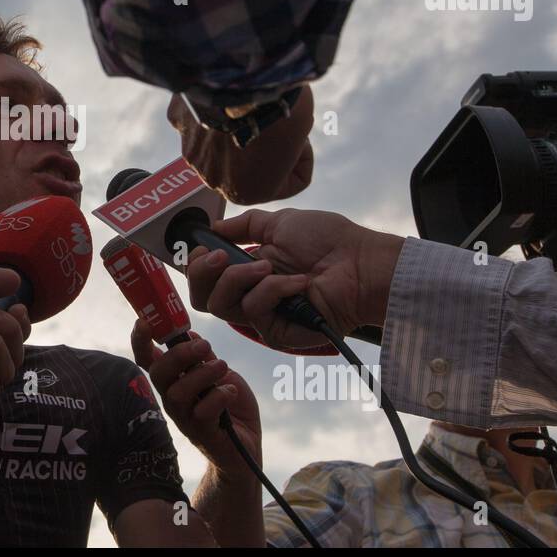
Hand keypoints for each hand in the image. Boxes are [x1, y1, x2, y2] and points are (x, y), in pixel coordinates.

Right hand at [131, 322, 261, 483]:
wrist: (246, 447)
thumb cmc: (230, 408)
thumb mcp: (219, 374)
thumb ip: (204, 357)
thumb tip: (190, 334)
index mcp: (174, 381)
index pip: (147, 360)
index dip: (140, 342)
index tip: (143, 322)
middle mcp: (173, 400)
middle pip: (158, 374)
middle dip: (179, 355)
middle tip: (204, 346)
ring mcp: (185, 419)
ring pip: (177, 393)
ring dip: (202, 374)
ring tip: (223, 367)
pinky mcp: (203, 434)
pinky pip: (202, 412)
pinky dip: (218, 396)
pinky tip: (231, 392)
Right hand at [167, 85, 313, 205]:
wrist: (244, 74)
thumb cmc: (280, 106)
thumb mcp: (301, 129)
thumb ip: (288, 142)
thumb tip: (276, 129)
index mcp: (247, 192)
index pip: (288, 180)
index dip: (299, 155)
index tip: (299, 135)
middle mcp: (212, 179)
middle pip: (248, 162)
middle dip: (262, 144)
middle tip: (274, 116)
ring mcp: (191, 150)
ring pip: (220, 141)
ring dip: (234, 127)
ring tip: (249, 102)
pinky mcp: (178, 121)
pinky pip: (200, 117)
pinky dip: (212, 106)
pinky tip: (226, 90)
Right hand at [185, 208, 404, 350]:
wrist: (360, 263)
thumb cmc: (328, 241)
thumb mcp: (279, 223)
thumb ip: (243, 226)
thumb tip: (211, 227)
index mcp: (248, 271)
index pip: (205, 279)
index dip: (195, 266)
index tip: (205, 247)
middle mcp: (250, 295)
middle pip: (202, 299)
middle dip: (201, 274)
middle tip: (219, 257)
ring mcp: (263, 316)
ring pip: (221, 307)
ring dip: (238, 278)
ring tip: (267, 266)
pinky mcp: (276, 333)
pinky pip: (254, 311)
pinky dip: (272, 289)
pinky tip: (299, 282)